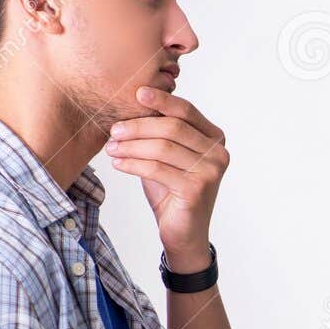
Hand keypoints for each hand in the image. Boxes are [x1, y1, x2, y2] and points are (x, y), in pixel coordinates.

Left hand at [105, 86, 228, 261]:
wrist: (184, 234)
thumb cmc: (173, 193)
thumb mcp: (167, 157)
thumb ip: (161, 133)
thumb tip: (134, 104)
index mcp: (215, 139)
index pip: (186, 111)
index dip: (162, 100)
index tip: (137, 93)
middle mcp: (218, 153)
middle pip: (172, 128)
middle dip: (138, 127)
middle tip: (113, 130)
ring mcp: (210, 172)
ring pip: (162, 148)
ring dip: (131, 146)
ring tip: (111, 148)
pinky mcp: (196, 189)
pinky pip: (157, 169)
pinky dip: (133, 164)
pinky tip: (118, 164)